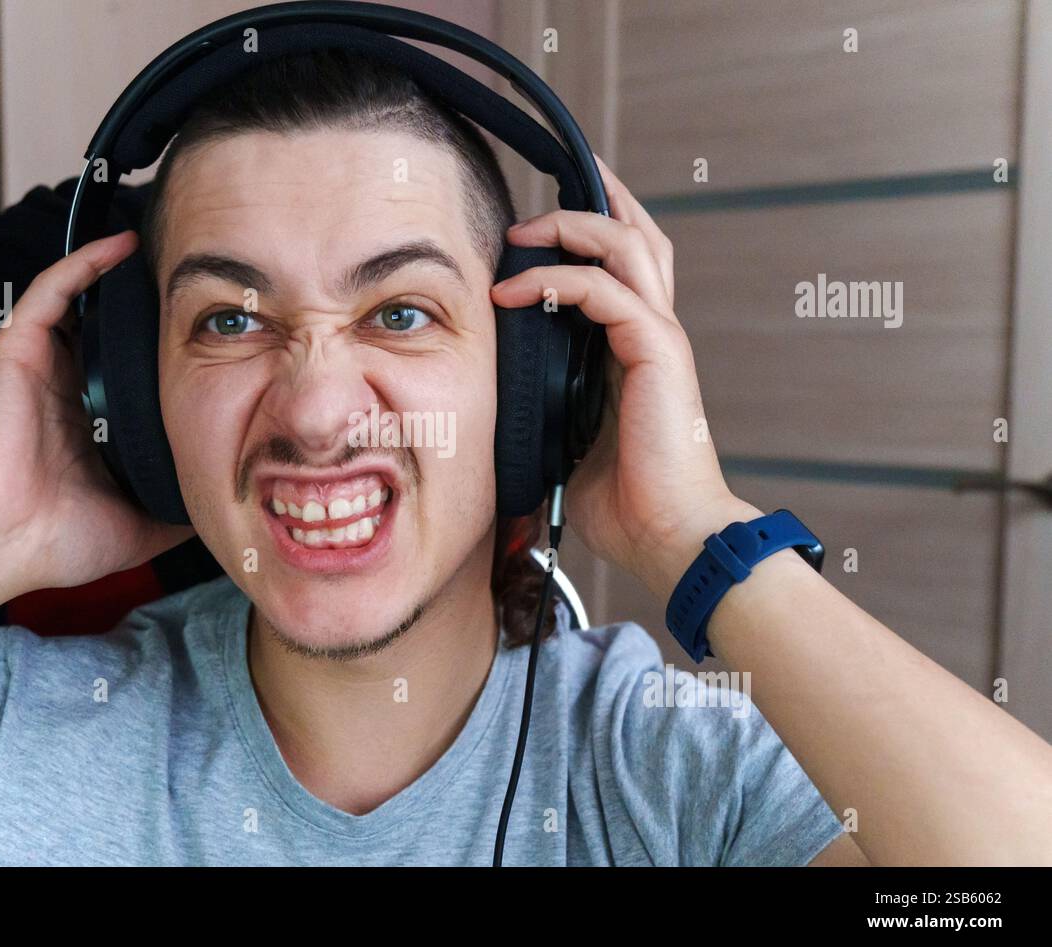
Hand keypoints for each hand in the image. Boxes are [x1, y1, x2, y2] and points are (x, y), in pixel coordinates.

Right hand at [0, 230, 192, 593]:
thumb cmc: (53, 540)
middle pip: (113, 334)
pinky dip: (85, 261)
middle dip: (151, 312)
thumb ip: (176, 511)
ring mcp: (41, 365)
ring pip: (85, 303)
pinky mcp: (18, 347)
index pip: (133, 378)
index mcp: (89, 427)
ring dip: (122, 276)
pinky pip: (53, 288)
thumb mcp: (138, 530)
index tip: (209, 342)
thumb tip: (222, 504)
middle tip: (199, 289)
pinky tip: (123, 243)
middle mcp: (65, 390)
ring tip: (168, 255)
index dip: (165, 357)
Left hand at [490, 154, 758, 602]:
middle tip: (550, 183)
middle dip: (595, 198)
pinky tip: (513, 291)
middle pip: (638, 235)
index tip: (541, 220)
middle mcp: (654, 333)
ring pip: (626, 245)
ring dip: (571, 226)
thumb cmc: (626, 504)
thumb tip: (500, 411)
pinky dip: (556, 280)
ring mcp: (659, 339)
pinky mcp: (657, 352)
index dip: (591, 232)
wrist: (670, 539)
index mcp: (637, 350)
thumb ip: (546, 410)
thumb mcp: (568, 444)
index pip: (621, 269)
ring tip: (520, 233)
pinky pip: (604, 291)